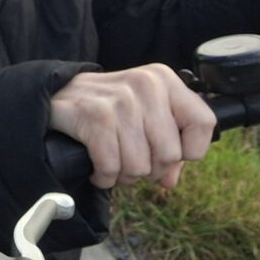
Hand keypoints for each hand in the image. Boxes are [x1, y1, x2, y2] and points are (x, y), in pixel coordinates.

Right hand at [47, 64, 216, 190]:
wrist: (56, 96)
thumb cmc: (107, 109)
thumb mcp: (143, 116)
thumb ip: (166, 145)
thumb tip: (170, 179)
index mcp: (164, 80)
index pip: (203, 123)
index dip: (190, 151)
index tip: (167, 152)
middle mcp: (146, 84)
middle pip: (170, 154)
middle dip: (149, 168)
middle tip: (129, 157)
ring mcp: (121, 99)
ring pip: (140, 166)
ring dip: (123, 174)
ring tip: (111, 159)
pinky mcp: (95, 116)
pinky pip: (112, 167)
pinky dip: (103, 176)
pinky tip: (96, 166)